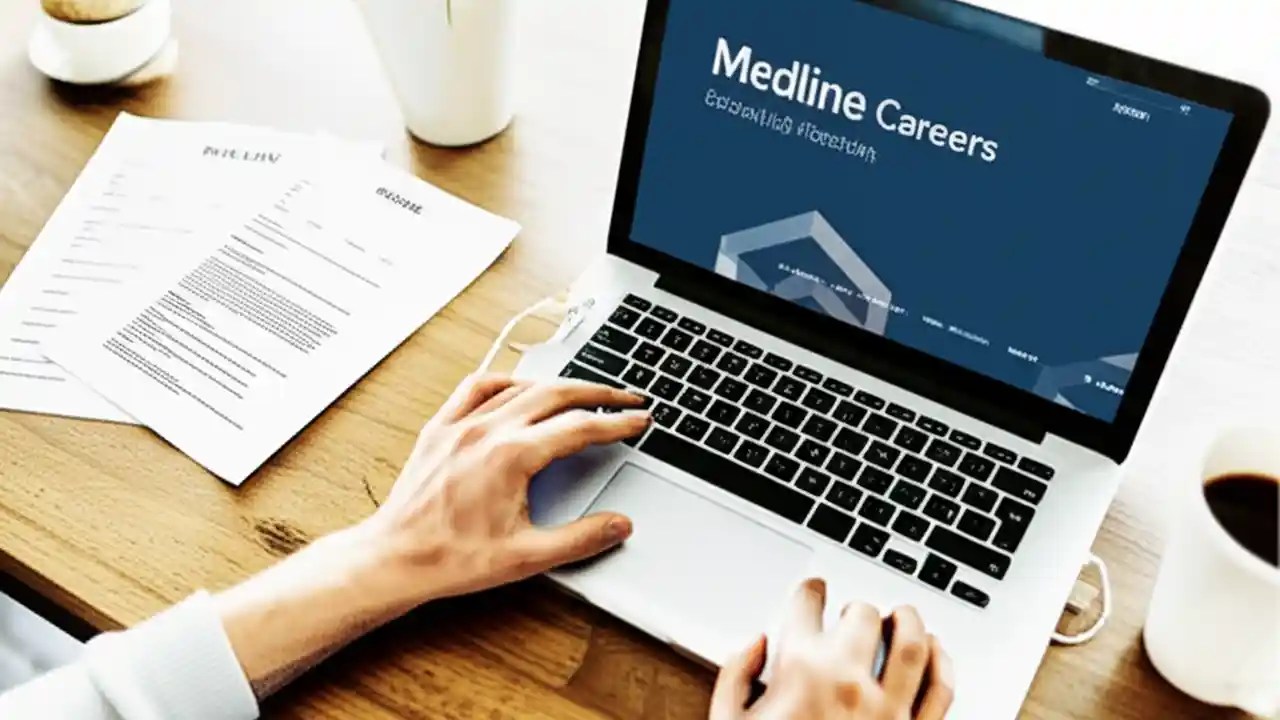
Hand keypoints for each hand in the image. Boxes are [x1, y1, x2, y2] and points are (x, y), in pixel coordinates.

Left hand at [216, 373, 648, 697]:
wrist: (396, 558)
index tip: (640, 419)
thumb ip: (581, 538)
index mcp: (512, 456)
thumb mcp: (528, 557)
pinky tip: (521, 389)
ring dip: (559, 384)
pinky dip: (507, 382)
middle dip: (598, 392)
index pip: (580, 426)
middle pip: (556, 393)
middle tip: (626, 397)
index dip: (617, 422)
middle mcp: (487, 431)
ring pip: (521, 386)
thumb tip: (620, 524)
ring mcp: (460, 424)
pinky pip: (477, 387)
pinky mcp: (440, 428)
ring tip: (584, 392)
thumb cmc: (454, 559)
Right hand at [710, 579, 953, 719]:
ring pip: (913, 641)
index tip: (812, 590)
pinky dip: (943, 662)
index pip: (807, 604)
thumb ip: (734, 675)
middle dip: (855, 607)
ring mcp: (887, 711)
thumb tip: (754, 643)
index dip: (809, 590)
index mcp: (799, 670)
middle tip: (851, 611)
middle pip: (863, 614)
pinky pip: (941, 688)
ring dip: (908, 619)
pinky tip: (936, 651)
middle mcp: (849, 682)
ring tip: (901, 615)